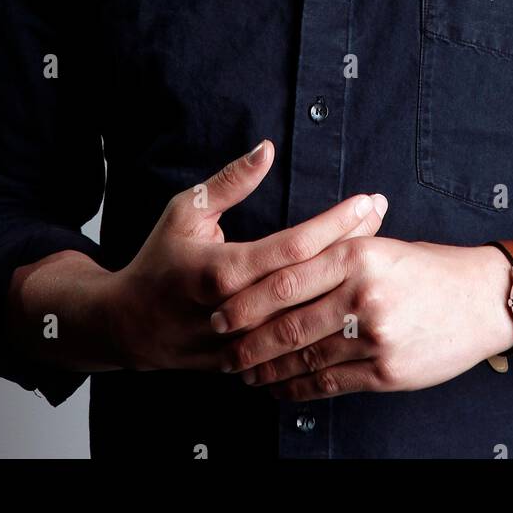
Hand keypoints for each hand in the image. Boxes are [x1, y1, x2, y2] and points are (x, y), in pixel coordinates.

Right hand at [104, 140, 386, 371]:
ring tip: (382, 252)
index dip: (334, 222)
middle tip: (384, 214)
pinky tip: (354, 299)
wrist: (129, 327)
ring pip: (311, 315)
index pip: (294, 246)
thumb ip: (230, 182)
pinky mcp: (250, 364)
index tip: (366, 200)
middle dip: (353, 244)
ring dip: (347, 282)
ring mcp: (246, 344)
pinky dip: (328, 320)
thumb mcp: (186, 211)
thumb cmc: (160, 260)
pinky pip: (299, 345)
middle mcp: (238, 312)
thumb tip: (267, 148)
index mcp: (223, 272)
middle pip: (312, 279)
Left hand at [213, 238, 512, 400]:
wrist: (484, 300)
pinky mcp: (387, 370)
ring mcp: (376, 336)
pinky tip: (280, 387)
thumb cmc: (429, 268)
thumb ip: (334, 253)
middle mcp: (364, 294)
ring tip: (243, 371)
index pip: (285, 280)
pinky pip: (330, 383)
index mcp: (358, 255)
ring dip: (267, 368)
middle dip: (246, 339)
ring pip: (305, 358)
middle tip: (220, 347)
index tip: (219, 310)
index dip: (246, 300)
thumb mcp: (382, 246)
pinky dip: (298, 387)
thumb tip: (279, 260)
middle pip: (288, 323)